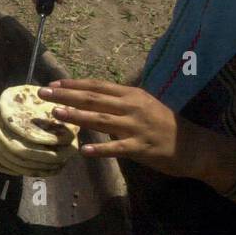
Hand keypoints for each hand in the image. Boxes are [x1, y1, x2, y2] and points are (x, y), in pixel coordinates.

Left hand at [37, 79, 209, 179]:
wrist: (192, 144)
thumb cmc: (164, 124)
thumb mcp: (143, 105)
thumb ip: (119, 103)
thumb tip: (92, 101)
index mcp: (131, 94)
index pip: (97, 86)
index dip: (74, 84)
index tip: (53, 84)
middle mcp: (132, 106)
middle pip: (94, 98)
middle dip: (66, 95)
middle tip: (43, 93)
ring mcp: (136, 126)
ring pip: (101, 119)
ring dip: (77, 115)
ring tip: (56, 113)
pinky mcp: (141, 147)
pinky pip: (117, 148)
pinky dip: (101, 149)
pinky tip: (85, 150)